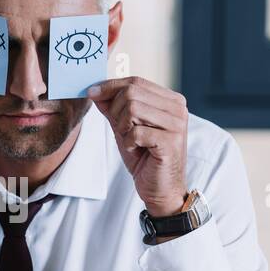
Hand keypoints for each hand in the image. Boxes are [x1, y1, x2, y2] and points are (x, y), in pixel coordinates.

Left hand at [88, 77, 187, 216]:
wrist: (160, 189)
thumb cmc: (145, 158)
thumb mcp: (125, 128)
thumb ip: (113, 108)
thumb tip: (95, 90)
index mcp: (170, 100)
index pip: (136, 81)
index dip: (110, 86)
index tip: (92, 92)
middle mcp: (177, 108)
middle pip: (132, 92)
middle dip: (115, 110)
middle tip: (120, 129)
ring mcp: (176, 124)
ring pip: (132, 108)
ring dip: (122, 127)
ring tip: (130, 140)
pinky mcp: (170, 141)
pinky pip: (135, 132)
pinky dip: (128, 142)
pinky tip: (137, 150)